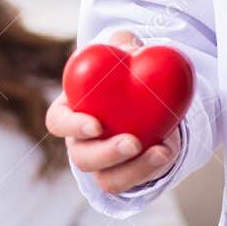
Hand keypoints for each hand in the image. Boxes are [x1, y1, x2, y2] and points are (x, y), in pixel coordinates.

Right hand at [46, 29, 181, 194]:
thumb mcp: (123, 52)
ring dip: (133, 169)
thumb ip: (122, 43)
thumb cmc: (124, 73)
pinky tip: (168, 150)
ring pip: (107, 179)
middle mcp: (81, 142)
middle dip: (106, 154)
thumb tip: (126, 43)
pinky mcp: (126, 175)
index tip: (95, 125)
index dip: (71, 127)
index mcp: (71, 111)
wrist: (147, 98)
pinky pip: (134, 182)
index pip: (58, 123)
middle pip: (82, 158)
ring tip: (160, 152)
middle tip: (131, 142)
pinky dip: (152, 170)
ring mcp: (103, 163)